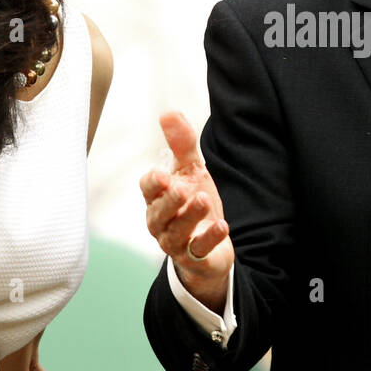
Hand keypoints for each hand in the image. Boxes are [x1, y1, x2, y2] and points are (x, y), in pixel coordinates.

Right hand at [139, 111, 233, 312]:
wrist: (210, 243)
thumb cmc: (193, 203)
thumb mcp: (192, 172)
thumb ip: (182, 145)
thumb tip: (168, 113)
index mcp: (157, 198)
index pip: (148, 189)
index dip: (153, 183)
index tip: (162, 174)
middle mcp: (161, 221)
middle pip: (159, 212)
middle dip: (169, 200)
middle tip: (182, 187)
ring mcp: (175, 241)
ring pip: (177, 231)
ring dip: (190, 216)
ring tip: (203, 199)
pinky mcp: (194, 257)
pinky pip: (198, 250)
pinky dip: (209, 238)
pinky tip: (222, 226)